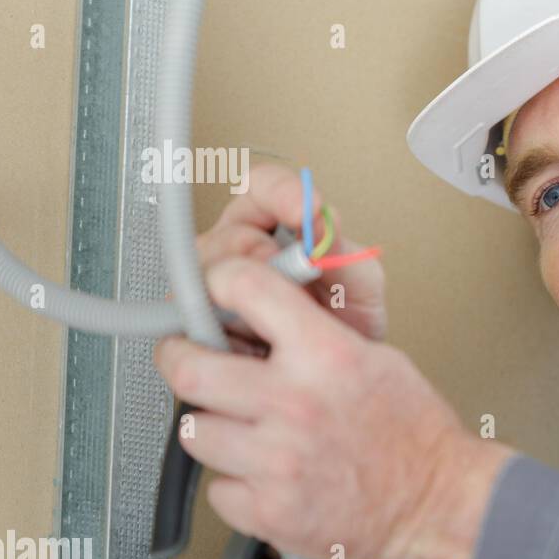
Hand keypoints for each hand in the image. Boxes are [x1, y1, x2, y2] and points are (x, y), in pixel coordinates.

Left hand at [153, 256, 512, 558]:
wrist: (438, 503)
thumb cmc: (414, 436)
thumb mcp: (377, 359)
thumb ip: (315, 334)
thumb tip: (261, 317)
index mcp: (326, 355)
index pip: (244, 288)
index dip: (220, 283)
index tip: (212, 292)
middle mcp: (294, 403)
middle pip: (188, 368)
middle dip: (181, 359)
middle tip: (187, 359)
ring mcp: (276, 460)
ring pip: (194, 431)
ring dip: (214, 428)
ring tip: (244, 430)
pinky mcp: (268, 510)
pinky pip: (217, 488)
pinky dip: (236, 483)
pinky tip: (266, 475)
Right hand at [197, 162, 386, 346]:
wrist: (338, 372)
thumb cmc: (344, 319)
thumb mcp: (359, 284)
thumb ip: (345, 252)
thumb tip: (325, 223)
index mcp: (268, 219)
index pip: (261, 186)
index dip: (280, 192)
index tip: (305, 210)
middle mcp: (232, 244)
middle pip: (230, 235)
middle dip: (265, 258)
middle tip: (295, 281)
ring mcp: (211, 283)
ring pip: (212, 278)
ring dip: (250, 298)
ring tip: (283, 315)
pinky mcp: (199, 323)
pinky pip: (200, 320)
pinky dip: (232, 329)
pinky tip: (259, 338)